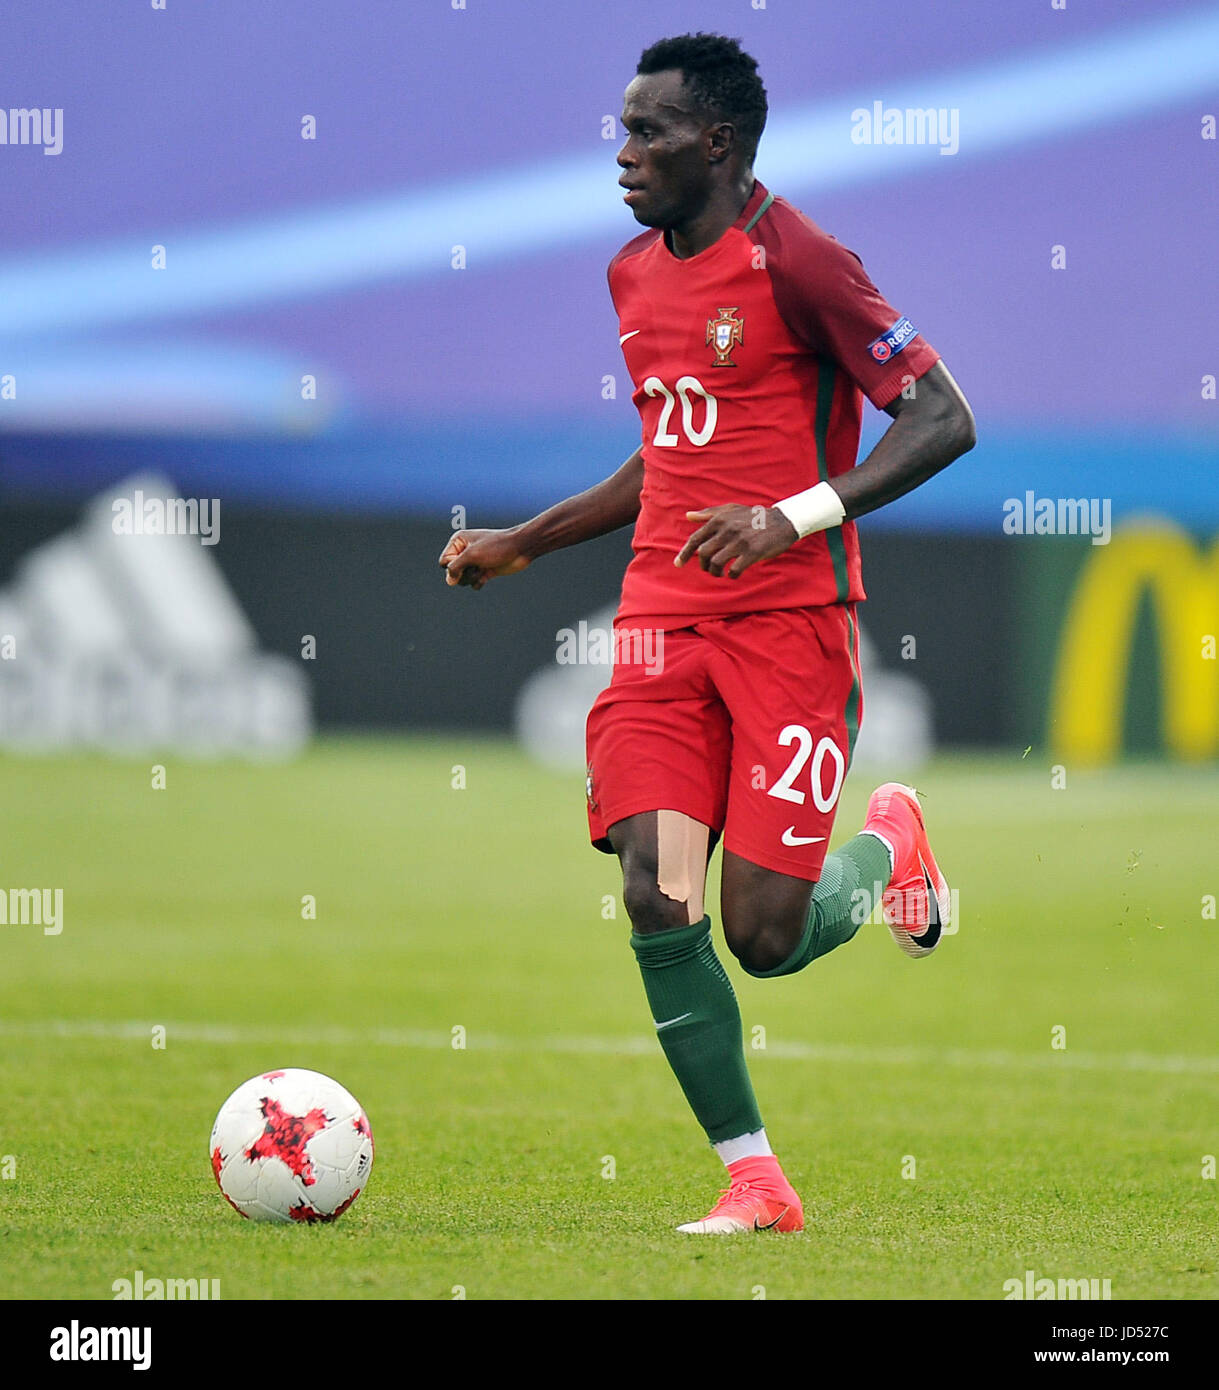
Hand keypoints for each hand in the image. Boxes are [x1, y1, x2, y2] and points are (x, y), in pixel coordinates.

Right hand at [438, 528, 530, 589]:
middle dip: (463, 573)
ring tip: (483, 569)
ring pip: (462, 579)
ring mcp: (475, 562)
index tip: (465, 563)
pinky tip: (488, 575)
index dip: (452, 566)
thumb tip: (449, 582)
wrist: (520, 548)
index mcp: (458, 542)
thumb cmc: (497, 547)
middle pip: (452, 572)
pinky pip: (473, 583)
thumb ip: (455, 567)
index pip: (444, 561)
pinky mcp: (484, 571)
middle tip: (476, 566)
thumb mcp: (472, 555)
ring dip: (472, 577)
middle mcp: (464, 551)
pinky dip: (479, 581)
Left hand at [674, 504, 799, 578]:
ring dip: (715, 572)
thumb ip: (709, 513)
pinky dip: (731, 575)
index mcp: (720, 519)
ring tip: (721, 573)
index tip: (678, 564)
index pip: (695, 538)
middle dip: (703, 565)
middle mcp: (727, 529)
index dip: (684, 553)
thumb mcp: (731, 509)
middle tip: (709, 569)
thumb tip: (688, 516)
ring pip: (716, 563)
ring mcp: (740, 541)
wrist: (783, 521)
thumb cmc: (754, 516)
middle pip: (703, 553)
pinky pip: (734, 570)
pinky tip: (734, 574)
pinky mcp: (752, 552)